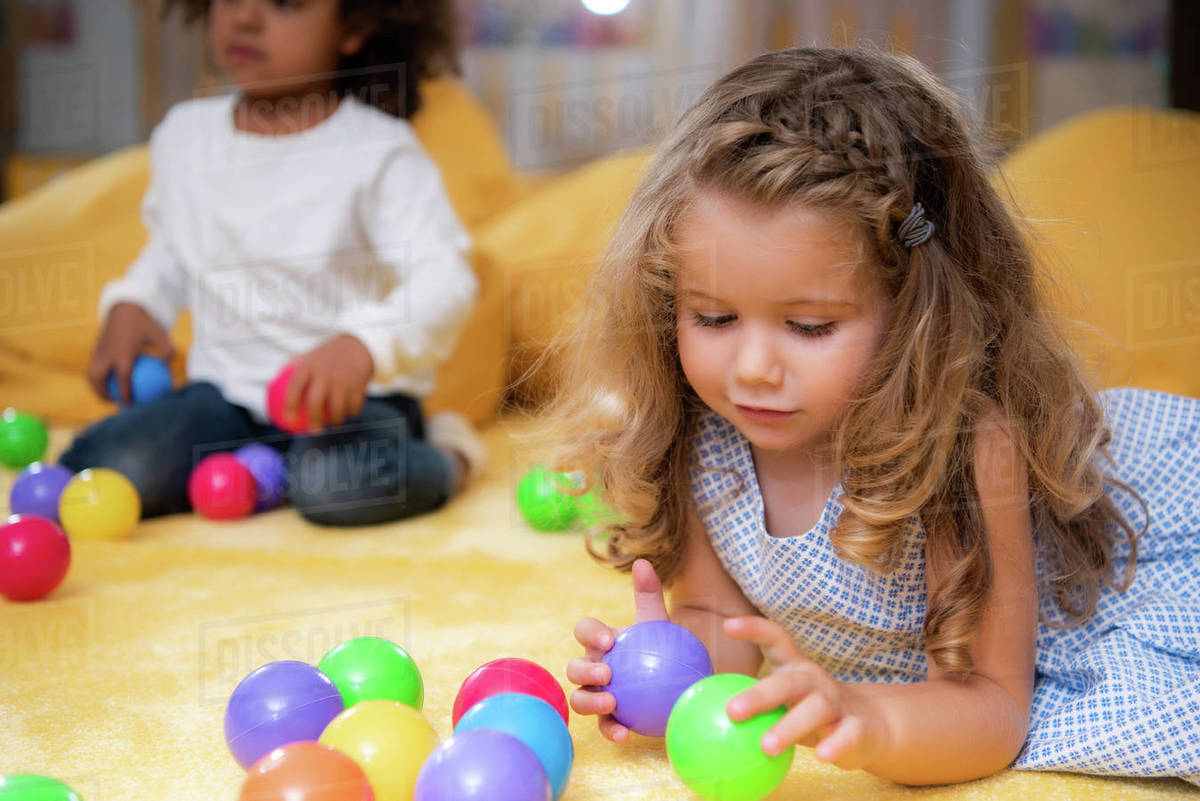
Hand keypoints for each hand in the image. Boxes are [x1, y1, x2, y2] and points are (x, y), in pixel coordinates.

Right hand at [87, 302, 174, 401]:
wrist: (123, 307)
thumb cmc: (145, 323)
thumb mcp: (161, 335)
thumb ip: (167, 353)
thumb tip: (168, 370)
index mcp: (122, 354)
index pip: (123, 381)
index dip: (125, 395)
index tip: (132, 405)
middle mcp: (106, 355)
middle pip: (99, 381)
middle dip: (105, 395)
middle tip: (116, 403)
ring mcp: (97, 351)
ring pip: (91, 375)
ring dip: (97, 387)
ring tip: (109, 396)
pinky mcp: (94, 349)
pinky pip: (92, 367)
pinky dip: (96, 377)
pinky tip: (108, 382)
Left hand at [286, 334, 373, 431]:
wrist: (357, 346)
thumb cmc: (327, 355)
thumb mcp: (309, 356)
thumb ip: (291, 367)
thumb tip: (272, 383)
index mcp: (309, 366)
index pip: (295, 387)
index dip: (290, 405)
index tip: (289, 420)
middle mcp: (325, 373)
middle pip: (315, 403)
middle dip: (314, 420)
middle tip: (314, 430)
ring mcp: (343, 380)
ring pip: (337, 410)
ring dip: (335, 421)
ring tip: (333, 423)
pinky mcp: (359, 386)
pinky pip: (353, 408)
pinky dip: (350, 413)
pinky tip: (348, 413)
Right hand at [566, 558, 667, 742]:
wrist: (676, 679)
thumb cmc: (662, 647)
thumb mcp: (658, 622)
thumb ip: (649, 594)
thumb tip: (643, 562)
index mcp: (600, 641)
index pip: (585, 632)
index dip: (590, 635)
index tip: (610, 640)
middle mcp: (592, 667)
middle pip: (574, 667)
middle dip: (584, 670)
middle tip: (607, 673)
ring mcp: (597, 694)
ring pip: (580, 699)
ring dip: (590, 702)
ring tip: (611, 704)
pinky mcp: (609, 719)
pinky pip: (604, 726)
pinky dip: (612, 731)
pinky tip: (627, 735)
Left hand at [724, 616, 891, 769]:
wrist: (870, 726)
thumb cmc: (811, 712)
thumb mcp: (785, 701)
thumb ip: (754, 702)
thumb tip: (699, 712)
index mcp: (796, 669)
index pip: (776, 639)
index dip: (754, 629)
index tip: (728, 625)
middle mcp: (816, 681)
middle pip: (789, 682)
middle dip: (760, 695)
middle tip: (732, 712)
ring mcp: (838, 704)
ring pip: (816, 709)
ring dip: (790, 727)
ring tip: (765, 747)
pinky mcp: (857, 728)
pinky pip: (847, 735)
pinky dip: (836, 745)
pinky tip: (822, 757)